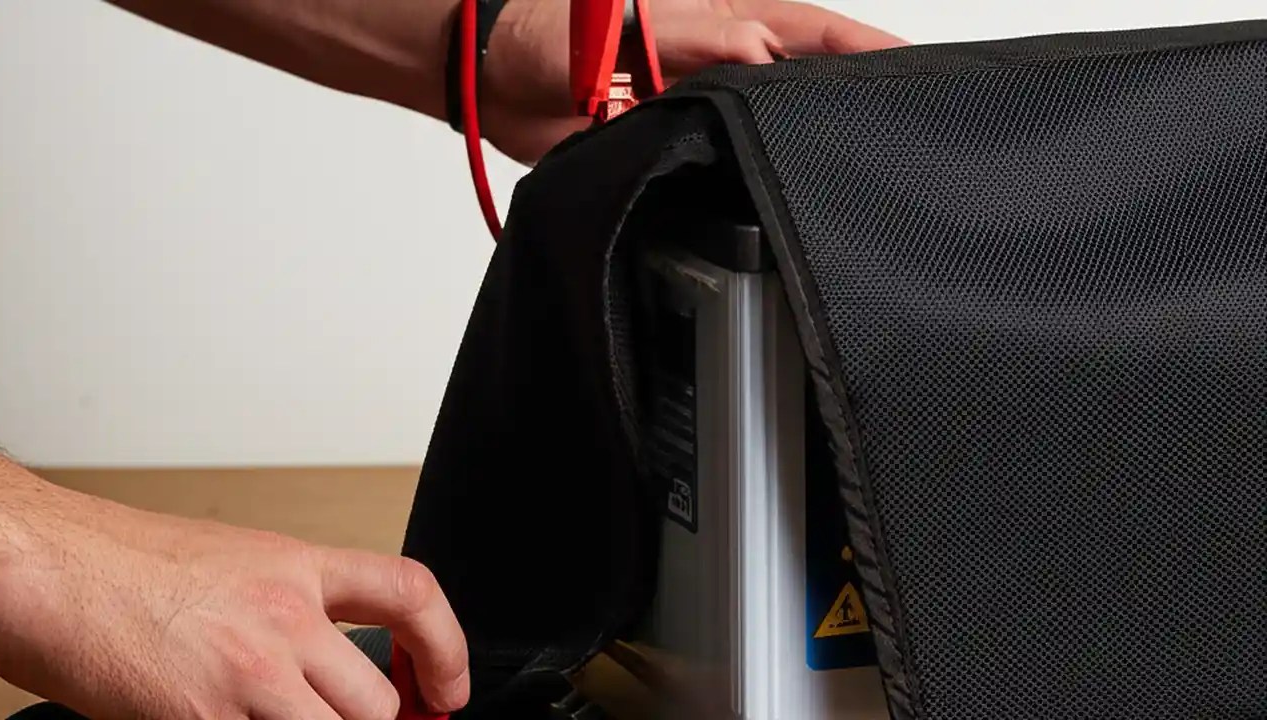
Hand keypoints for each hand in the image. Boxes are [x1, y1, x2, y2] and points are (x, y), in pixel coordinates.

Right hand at [0, 465, 467, 719]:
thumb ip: (290, 608)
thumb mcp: (233, 564)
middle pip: (377, 702)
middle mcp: (284, 615)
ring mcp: (248, 672)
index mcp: (296, 567)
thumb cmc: (118, 564)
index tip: (449, 688)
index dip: (448, 648)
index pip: (411, 594)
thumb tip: (329, 667)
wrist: (45, 569)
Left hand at [481, 0, 907, 162]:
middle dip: (851, 100)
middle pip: (804, 80)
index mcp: (720, 17)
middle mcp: (718, 61)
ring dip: (800, 146)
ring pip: (766, 128)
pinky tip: (770, 201)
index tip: (915, 69)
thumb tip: (767, 55)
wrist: (487, 81)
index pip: (812, 30)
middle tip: (901, 130)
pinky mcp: (669, 145)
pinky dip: (747, 180)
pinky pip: (721, 166)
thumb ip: (698, 38)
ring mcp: (696, 106)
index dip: (866, 47)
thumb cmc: (545, 32)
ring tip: (852, 170)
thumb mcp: (630, 22)